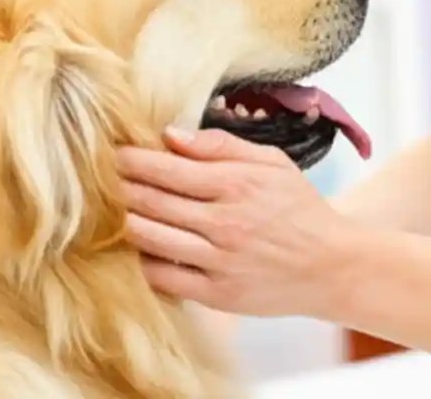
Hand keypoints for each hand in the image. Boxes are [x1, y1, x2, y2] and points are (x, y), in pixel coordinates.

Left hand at [112, 127, 359, 317]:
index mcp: (237, 184)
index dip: (133, 160)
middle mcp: (225, 222)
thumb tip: (171, 135)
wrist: (332, 266)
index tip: (112, 153)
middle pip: (152, 202)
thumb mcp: (272, 163)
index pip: (168, 169)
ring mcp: (219, 261)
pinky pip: (164, 277)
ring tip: (111, 210)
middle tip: (98, 179)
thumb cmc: (299, 209)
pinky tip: (136, 248)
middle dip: (120, 188)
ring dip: (125, 221)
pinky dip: (143, 261)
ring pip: (151, 238)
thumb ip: (221, 146)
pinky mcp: (217, 294)